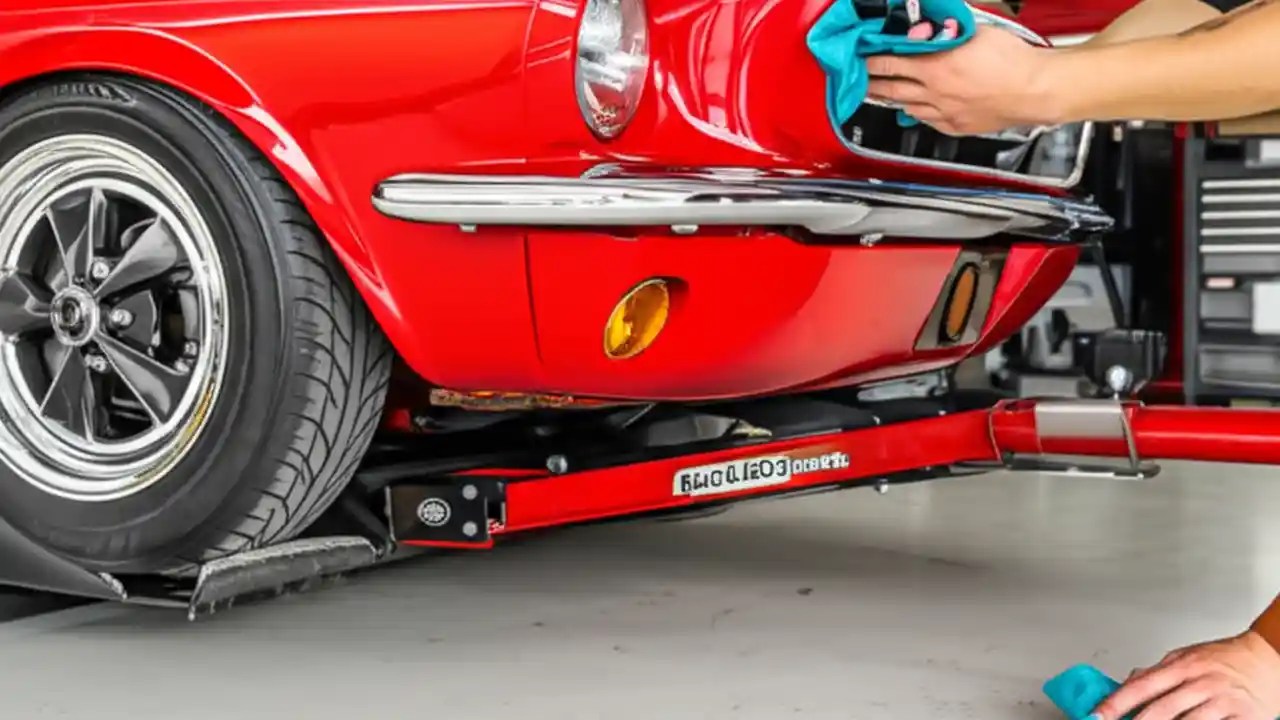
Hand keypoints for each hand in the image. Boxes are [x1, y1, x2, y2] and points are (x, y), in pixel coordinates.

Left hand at [866, 24, 1062, 134]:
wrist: (1036, 90)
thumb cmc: (1013, 60)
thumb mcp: (976, 31)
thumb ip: (949, 29)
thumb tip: (934, 22)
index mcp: (935, 67)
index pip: (890, 63)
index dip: (870, 60)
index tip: (860, 57)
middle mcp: (934, 93)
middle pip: (892, 89)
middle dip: (872, 83)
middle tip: (859, 80)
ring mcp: (944, 113)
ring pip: (907, 107)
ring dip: (892, 99)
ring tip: (881, 92)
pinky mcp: (956, 126)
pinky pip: (927, 121)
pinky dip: (916, 113)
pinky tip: (913, 109)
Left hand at [1091, 631, 1279, 719]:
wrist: (1267, 657)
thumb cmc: (1225, 658)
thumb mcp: (1186, 657)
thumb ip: (1158, 672)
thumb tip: (1128, 681)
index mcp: (1182, 665)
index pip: (1141, 685)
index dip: (1117, 701)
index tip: (1098, 714)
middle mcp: (1200, 682)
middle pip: (1162, 708)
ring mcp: (1222, 700)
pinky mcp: (1244, 716)